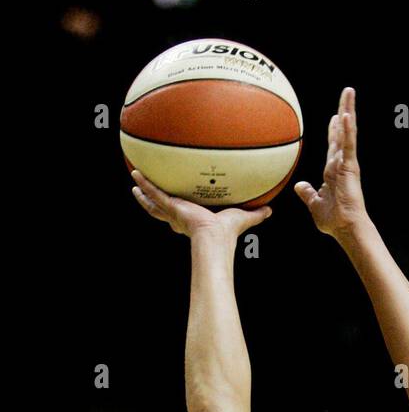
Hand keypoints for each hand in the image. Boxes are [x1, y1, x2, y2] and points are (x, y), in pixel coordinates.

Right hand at [131, 169, 271, 239]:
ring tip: (134, 181)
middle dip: (153, 202)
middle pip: (162, 210)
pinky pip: (153, 193)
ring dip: (143, 193)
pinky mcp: (171, 208)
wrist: (215, 238)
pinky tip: (135, 174)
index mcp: (193, 222)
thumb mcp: (242, 218)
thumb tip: (271, 210)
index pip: (181, 216)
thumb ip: (255, 214)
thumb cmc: (227, 234)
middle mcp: (180, 218)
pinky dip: (144, 184)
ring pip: (153, 202)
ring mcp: (173, 213)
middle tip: (145, 193)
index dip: (176, 212)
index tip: (174, 205)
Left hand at [294, 86, 367, 237]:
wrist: (345, 228)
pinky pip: (348, 144)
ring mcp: (347, 163)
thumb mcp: (315, 204)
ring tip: (349, 92)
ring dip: (348, 110)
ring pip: (347, 131)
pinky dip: (347, 130)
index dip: (335, 130)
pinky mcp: (350, 166)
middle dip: (344, 111)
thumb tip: (299, 186)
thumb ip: (308, 193)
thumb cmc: (334, 221)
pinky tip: (345, 114)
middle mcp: (341, 163)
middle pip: (342, 132)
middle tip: (347, 93)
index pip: (334, 145)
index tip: (335, 117)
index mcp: (333, 170)